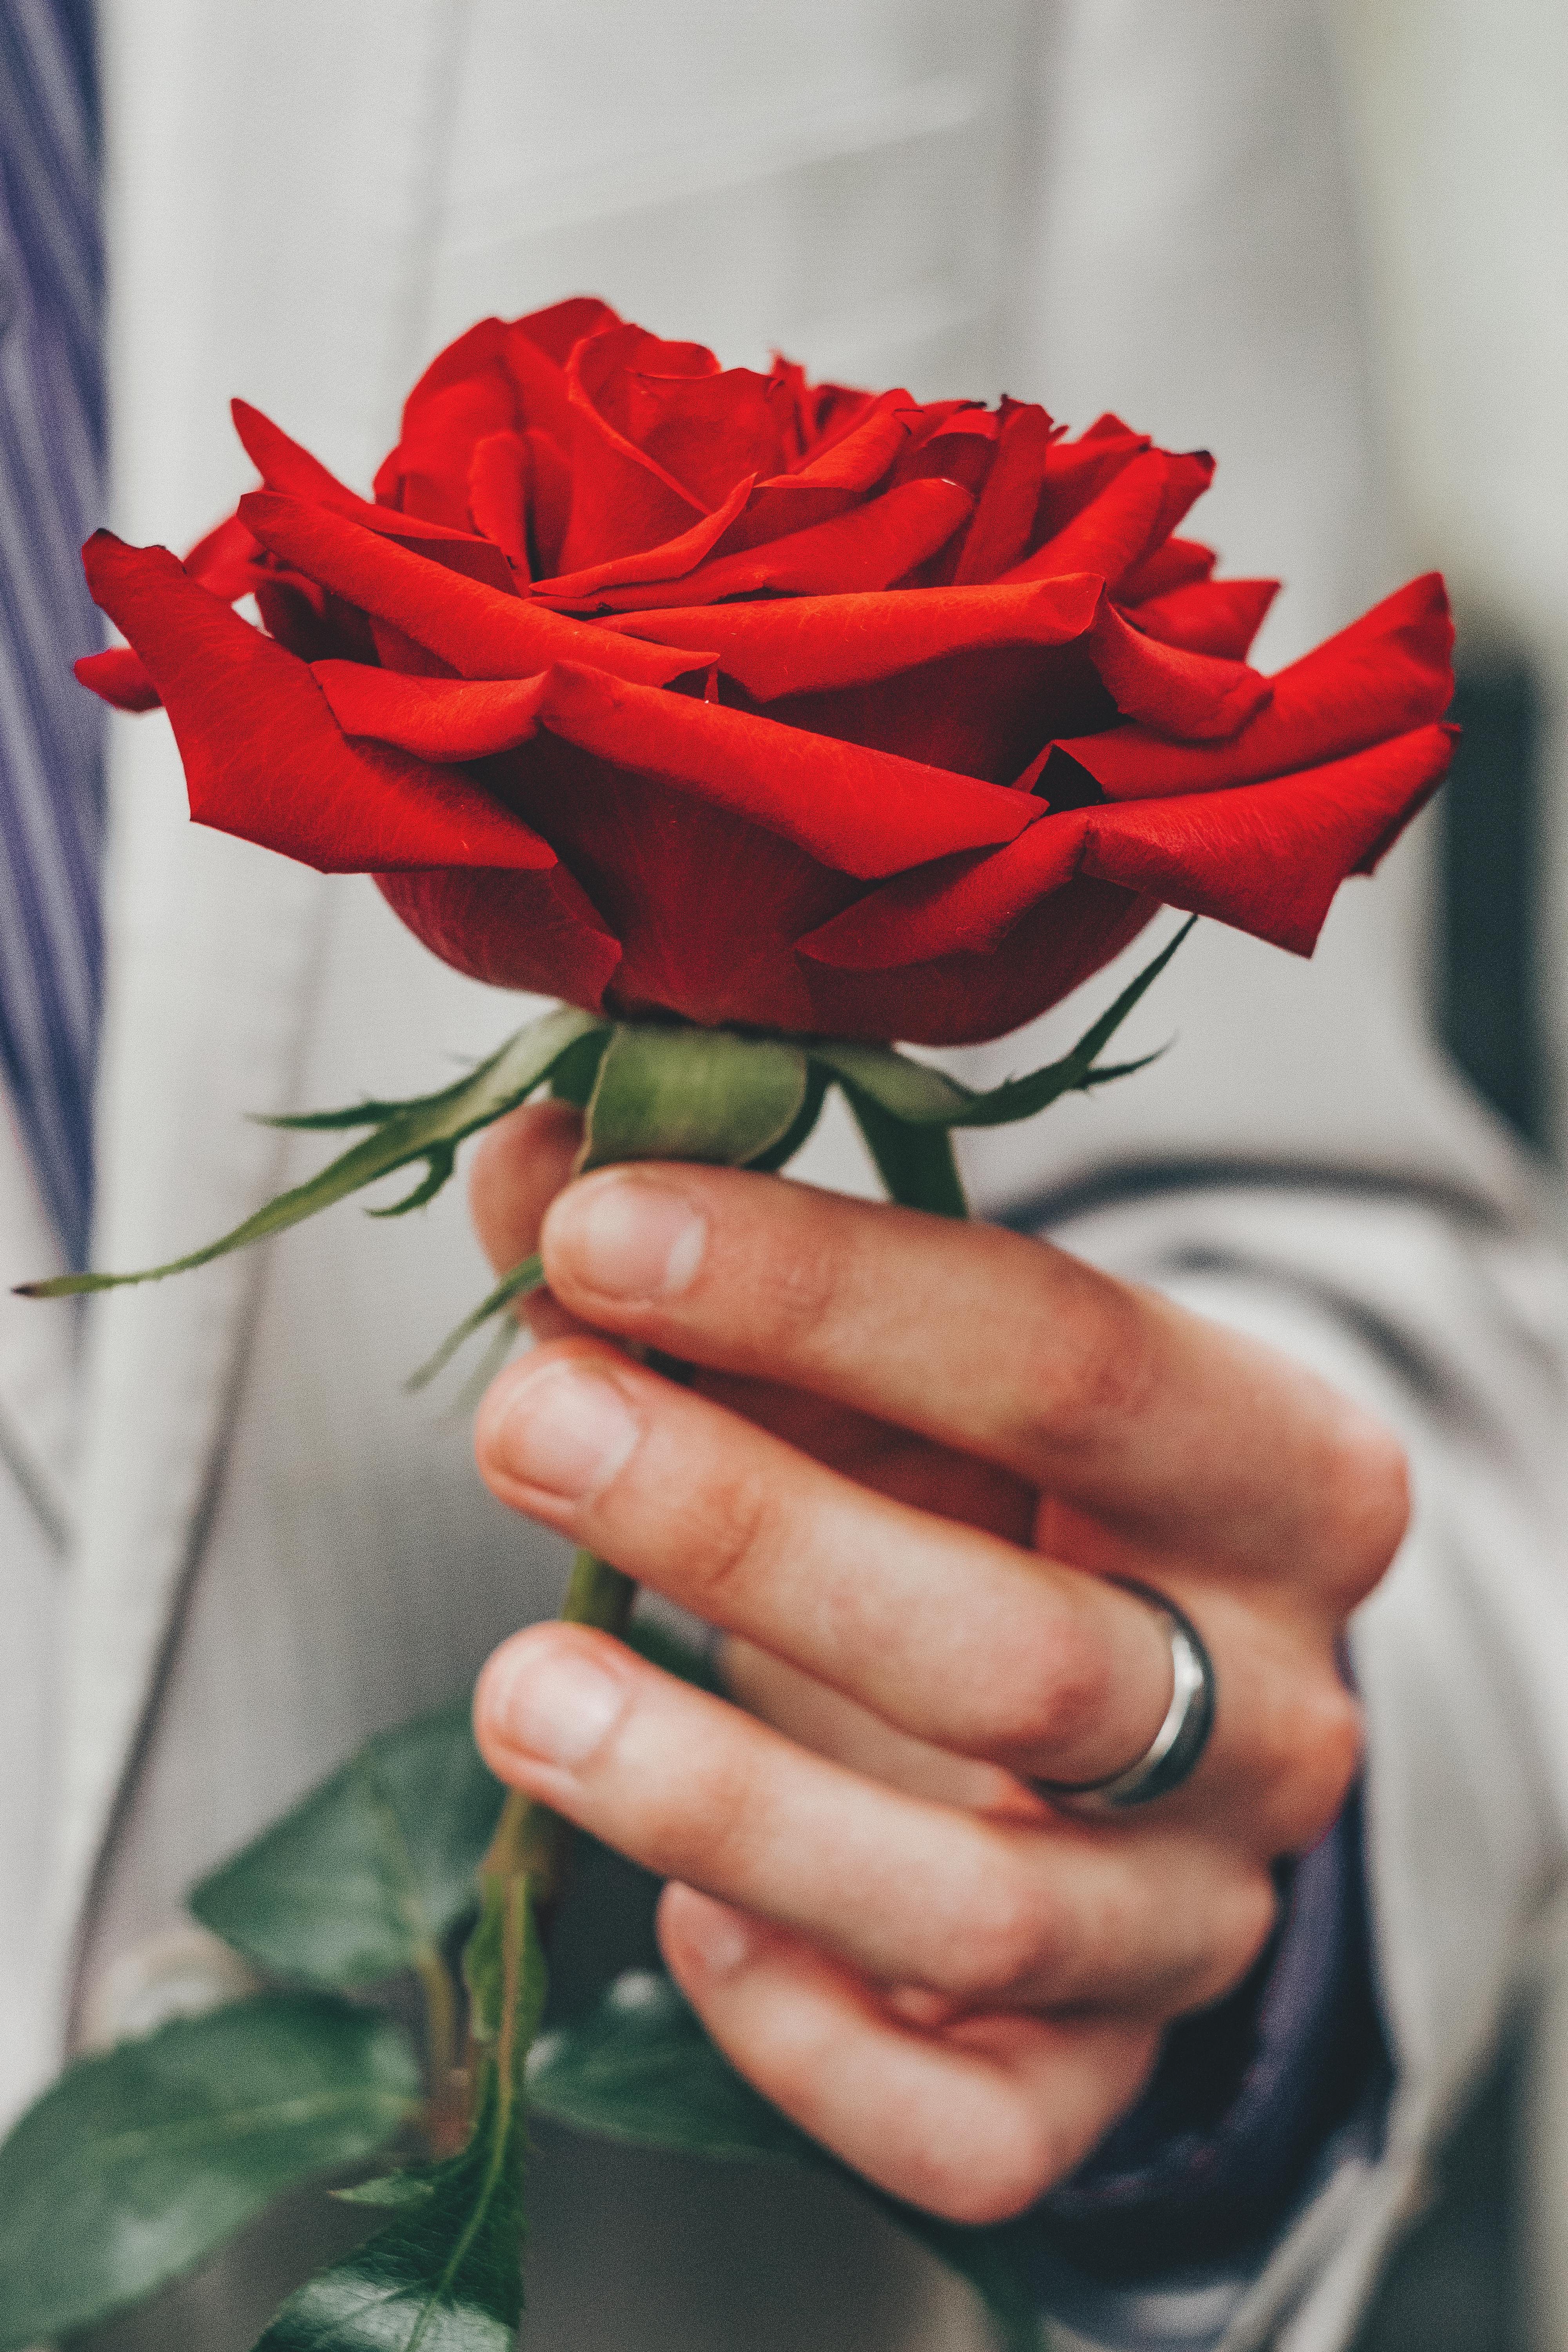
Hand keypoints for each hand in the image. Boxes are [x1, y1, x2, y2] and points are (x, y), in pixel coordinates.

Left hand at [467, 1106, 1406, 2223]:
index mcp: (1275, 1474)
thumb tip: (532, 1155)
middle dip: (746, 1532)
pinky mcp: (1107, 2070)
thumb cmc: (979, 1491)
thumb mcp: (877, 1359)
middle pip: (1023, 1653)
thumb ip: (708, 1265)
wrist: (1115, 1703)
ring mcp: (1202, 1909)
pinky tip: (683, 1926)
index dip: (824, 1288)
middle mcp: (1275, 1706)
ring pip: (986, 1909)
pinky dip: (803, 2035)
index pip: (1070, 1357)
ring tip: (522, 1689)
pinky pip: (977, 2129)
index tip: (607, 1228)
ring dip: (719, 1799)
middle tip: (528, 1426)